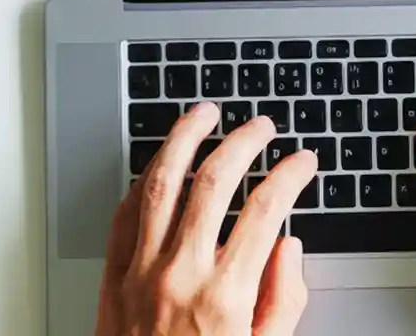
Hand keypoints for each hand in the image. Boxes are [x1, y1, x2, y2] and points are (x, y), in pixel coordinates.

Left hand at [95, 102, 317, 335]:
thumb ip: (284, 300)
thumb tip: (288, 248)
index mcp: (226, 295)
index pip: (266, 209)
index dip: (290, 175)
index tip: (302, 163)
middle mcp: (181, 274)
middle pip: (214, 181)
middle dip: (243, 142)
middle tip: (261, 127)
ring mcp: (140, 271)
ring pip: (162, 183)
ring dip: (185, 138)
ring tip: (204, 114)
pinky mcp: (112, 277)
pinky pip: (126, 212)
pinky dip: (145, 179)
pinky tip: (162, 163)